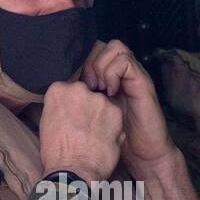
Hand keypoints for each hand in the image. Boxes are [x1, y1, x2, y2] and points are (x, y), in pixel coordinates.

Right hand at [40, 79, 123, 182]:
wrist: (73, 172)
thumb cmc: (56, 153)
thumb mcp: (46, 123)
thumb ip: (59, 107)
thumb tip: (67, 106)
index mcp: (58, 90)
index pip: (68, 90)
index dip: (71, 107)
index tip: (70, 118)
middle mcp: (79, 89)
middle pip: (86, 95)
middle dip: (86, 109)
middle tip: (82, 128)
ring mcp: (99, 99)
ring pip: (102, 105)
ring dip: (100, 117)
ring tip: (93, 137)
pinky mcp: (116, 112)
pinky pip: (115, 117)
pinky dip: (112, 127)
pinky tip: (103, 141)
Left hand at [83, 40, 176, 173]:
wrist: (142, 155)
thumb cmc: (115, 139)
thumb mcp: (91, 117)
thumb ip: (79, 102)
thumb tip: (56, 94)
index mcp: (107, 79)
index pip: (91, 53)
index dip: (80, 65)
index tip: (75, 87)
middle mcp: (121, 73)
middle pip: (101, 45)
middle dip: (91, 62)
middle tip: (88, 86)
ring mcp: (133, 76)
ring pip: (115, 47)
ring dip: (102, 65)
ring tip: (99, 88)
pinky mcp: (142, 82)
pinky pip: (125, 62)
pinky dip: (113, 72)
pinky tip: (110, 92)